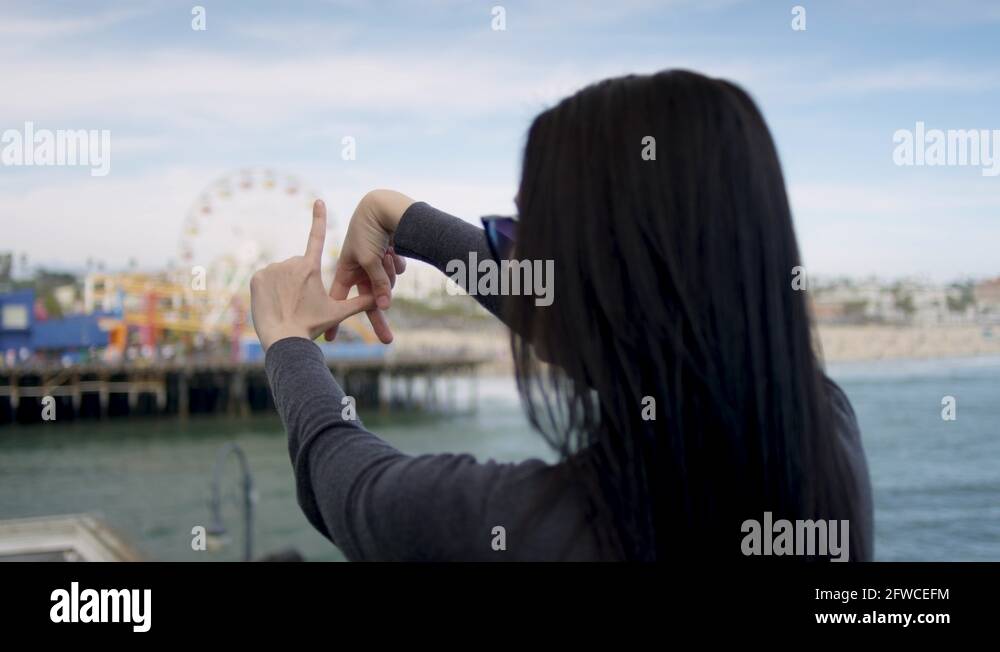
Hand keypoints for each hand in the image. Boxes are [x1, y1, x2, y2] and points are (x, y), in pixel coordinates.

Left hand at [250, 200, 375, 350]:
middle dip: (299, 281)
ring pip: (281, 274)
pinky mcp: (257, 277)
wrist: (284, 339)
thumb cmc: (311, 326)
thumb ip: (359, 303)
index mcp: (311, 268)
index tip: (318, 200)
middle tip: (301, 304)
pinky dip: (268, 290)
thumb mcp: (337, 313)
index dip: (319, 218)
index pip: (317, 237)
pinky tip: (272, 303)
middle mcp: (292, 263)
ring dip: (284, 286)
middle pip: (297, 267)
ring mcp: (272, 269)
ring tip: (287, 306)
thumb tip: (381, 300)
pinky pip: (264, 280)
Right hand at [325, 189, 413, 343]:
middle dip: (380, 319)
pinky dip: (397, 263)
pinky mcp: (388, 258)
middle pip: (370, 300)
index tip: (330, 339)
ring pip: (387, 284)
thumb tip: (385, 308)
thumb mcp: (369, 260)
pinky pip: (396, 271)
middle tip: (387, 340)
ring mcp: (375, 265)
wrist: (382, 206)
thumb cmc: (368, 230)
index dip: (335, 320)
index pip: (338, 301)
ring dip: (389, 273)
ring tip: (387, 254)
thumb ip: (378, 284)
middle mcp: (360, 270)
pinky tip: (394, 249)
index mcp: (346, 270)